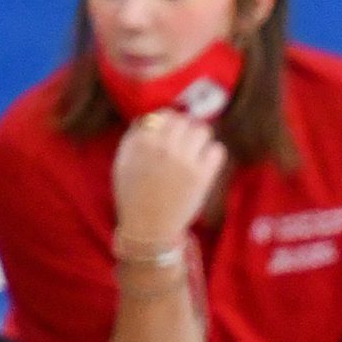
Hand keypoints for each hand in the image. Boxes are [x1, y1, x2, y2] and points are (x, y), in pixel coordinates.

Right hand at [112, 111, 224, 247]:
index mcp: (143, 141)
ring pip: (203, 130)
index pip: (165, 115)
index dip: (169, 122)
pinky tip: (205, 163)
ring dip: (200, 138)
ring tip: (195, 151)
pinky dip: (213, 154)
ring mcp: (185, 161)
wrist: (148, 226)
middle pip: (185, 120)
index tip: (171, 132)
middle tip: (184, 143)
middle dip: (185, 129)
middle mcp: (164, 147)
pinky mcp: (202, 176)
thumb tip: (152, 116)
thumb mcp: (123, 160)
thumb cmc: (133, 193)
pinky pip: (217, 151)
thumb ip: (135, 136)